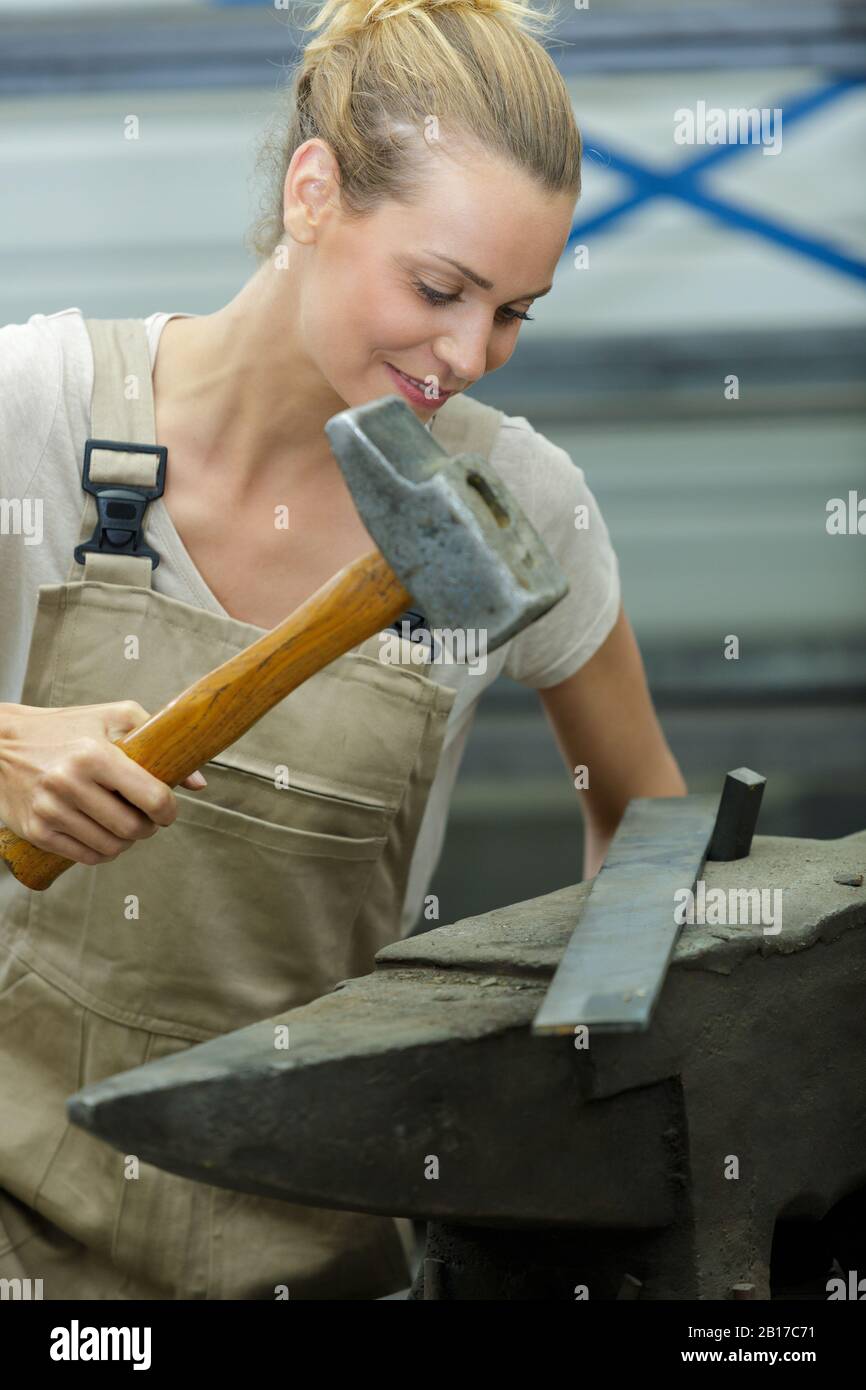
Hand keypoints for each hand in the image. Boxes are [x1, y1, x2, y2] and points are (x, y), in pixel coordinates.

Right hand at [0, 699, 207, 866]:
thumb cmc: (63, 727)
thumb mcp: (112, 717)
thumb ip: (157, 741)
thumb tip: (198, 783)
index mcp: (94, 754)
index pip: (151, 798)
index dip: (169, 811)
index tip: (167, 810)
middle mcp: (70, 783)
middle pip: (133, 829)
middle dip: (148, 828)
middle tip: (146, 818)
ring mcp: (51, 810)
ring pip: (111, 848)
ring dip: (126, 842)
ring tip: (123, 825)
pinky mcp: (37, 831)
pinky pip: (85, 857)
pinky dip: (102, 852)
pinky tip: (102, 834)